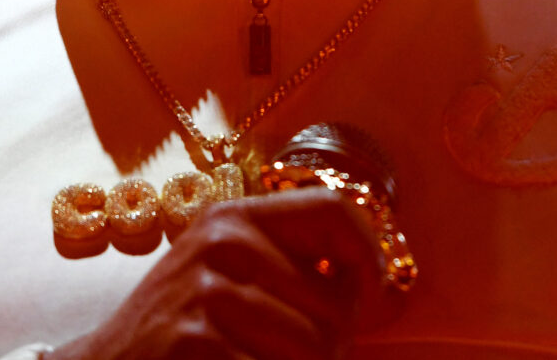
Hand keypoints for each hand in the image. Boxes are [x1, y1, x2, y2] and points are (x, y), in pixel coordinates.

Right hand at [51, 188, 388, 359]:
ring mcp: (207, 297)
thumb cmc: (177, 328)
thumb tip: (379, 280)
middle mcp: (222, 244)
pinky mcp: (197, 346)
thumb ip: (286, 262)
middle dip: (329, 346)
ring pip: (316, 349)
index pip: (333, 211)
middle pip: (336, 305)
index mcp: (233, 218)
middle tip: (284, 355)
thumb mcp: (221, 272)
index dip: (369, 257)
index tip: (372, 292)